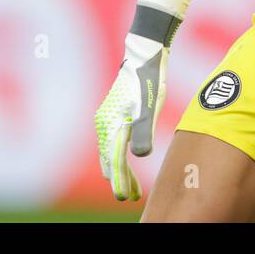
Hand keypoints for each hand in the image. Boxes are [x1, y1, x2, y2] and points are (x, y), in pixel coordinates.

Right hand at [94, 32, 167, 200]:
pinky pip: (111, 141)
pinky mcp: (113, 113)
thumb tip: (139, 157)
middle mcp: (105, 123)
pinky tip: (125, 160)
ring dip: (120, 169)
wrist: (143, 55)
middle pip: (110, 159)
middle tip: (129, 197)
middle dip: (120, 179)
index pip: (116, 161)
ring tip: (130, 186)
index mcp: (112, 124)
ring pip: (110, 151)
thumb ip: (143, 132)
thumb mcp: (150, 107)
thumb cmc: (149, 80)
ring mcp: (107, 118)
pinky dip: (118, 156)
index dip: (120, 181)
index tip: (124, 197)